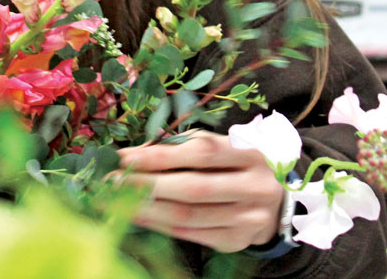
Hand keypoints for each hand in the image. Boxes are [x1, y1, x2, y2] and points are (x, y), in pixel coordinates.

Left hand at [116, 130, 287, 252]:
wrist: (275, 201)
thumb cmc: (237, 165)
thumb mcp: (223, 147)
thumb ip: (186, 146)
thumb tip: (136, 154)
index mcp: (250, 153)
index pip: (201, 152)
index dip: (160, 154)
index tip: (124, 156)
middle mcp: (254, 187)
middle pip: (193, 187)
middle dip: (146, 184)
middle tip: (111, 181)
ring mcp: (247, 218)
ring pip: (188, 216)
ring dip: (146, 208)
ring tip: (116, 200)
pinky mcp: (236, 241)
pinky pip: (191, 234)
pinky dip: (159, 225)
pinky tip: (138, 216)